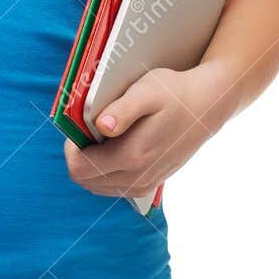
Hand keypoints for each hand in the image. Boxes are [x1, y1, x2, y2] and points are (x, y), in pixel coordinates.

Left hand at [63, 64, 228, 198]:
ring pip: (97, 185)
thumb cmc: (174, 93)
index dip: (72, 146)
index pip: (78, 167)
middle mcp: (136, 178)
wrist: (206, 107)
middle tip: (93, 129)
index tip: (80, 126)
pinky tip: (118, 146)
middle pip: (85, 179)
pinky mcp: (149, 185)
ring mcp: (144, 185)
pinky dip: (107, 169)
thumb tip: (103, 126)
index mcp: (131, 156)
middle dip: (81, 155)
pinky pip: (113, 186)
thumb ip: (122, 110)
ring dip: (93, 163)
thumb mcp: (146, 91)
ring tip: (108, 136)